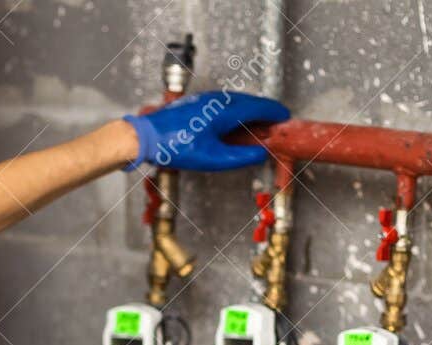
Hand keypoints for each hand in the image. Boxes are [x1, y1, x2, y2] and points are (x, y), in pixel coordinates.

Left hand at [123, 91, 290, 171]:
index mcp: (225, 110)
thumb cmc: (175, 147)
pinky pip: (224, 104)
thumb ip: (240, 157)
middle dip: (265, 113)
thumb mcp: (212, 159)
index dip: (275, 113)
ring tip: (257, 128)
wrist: (146, 137)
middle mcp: (217, 99)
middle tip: (275, 126)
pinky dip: (236, 113)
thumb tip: (260, 154)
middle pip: (249, 103)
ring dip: (250, 113)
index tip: (286, 118)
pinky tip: (233, 126)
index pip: (259, 107)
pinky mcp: (197, 103)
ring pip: (236, 102)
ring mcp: (206, 99)